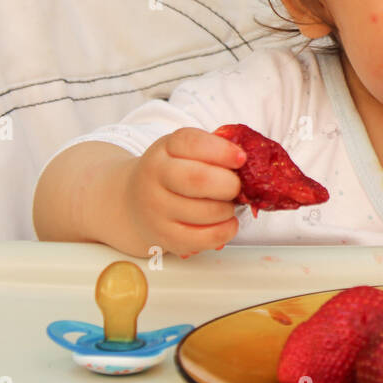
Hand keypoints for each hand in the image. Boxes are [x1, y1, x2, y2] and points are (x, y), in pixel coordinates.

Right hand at [115, 128, 242, 258]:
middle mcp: (155, 177)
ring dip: (228, 210)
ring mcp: (157, 209)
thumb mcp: (183, 151)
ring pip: (206, 212)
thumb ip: (213, 150)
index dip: (222, 151)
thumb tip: (249, 162)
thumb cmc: (171, 173)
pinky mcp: (165, 236)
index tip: (241, 158)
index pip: (191, 143)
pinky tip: (225, 223)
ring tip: (226, 205)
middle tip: (235, 187)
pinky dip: (225, 231)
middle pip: (198, 180)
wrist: (134, 202)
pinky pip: (204, 238)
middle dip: (229, 184)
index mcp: (165, 149)